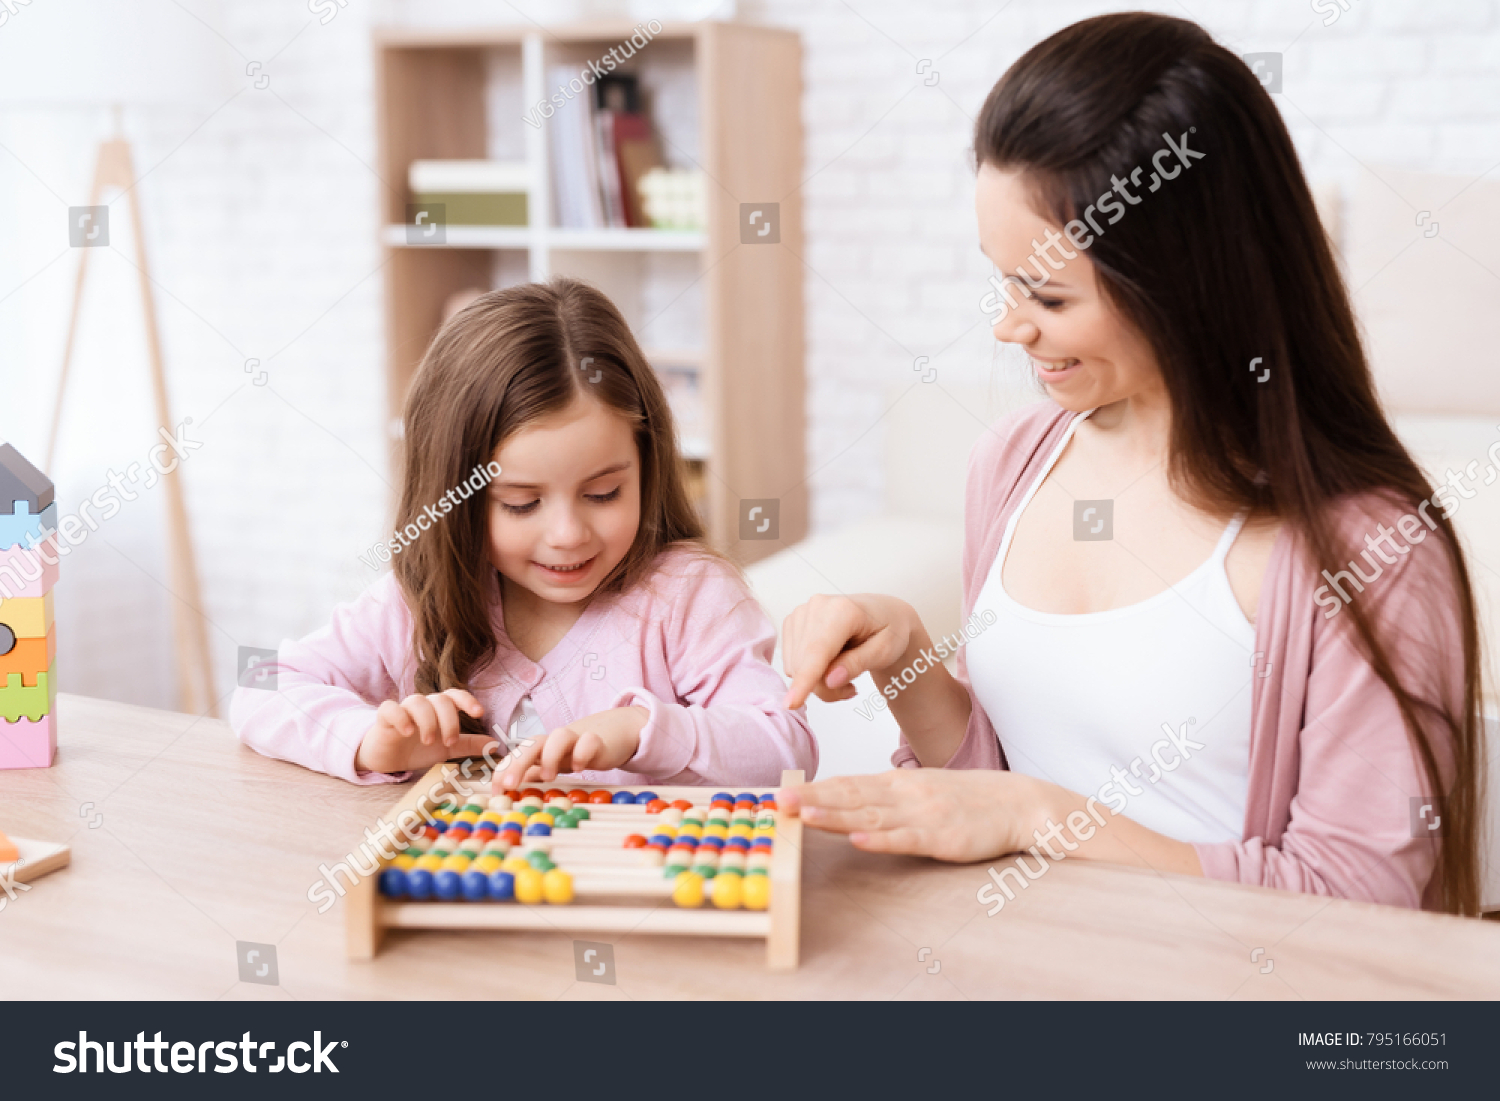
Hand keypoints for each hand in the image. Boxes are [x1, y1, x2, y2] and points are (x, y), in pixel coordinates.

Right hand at [354, 689, 495, 774]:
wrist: (389, 759)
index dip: (468, 700)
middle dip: (448, 720)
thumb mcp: (447, 749)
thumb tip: (495, 744)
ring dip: (427, 721)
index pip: (455, 695)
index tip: (479, 713)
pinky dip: (400, 717)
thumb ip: (469, 745)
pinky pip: (391, 708)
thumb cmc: (418, 749)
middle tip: (448, 741)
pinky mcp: (385, 717)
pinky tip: (407, 731)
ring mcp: (403, 709)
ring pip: (417, 701)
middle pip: (440, 699)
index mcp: (439, 709)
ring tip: (428, 740)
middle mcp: (423, 704)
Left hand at [494, 706, 649, 788]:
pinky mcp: (598, 740)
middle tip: (509, 784)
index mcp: (542, 747)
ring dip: (551, 756)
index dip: (504, 769)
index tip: (496, 790)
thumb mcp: (554, 764)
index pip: (517, 754)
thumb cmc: (579, 750)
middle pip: (532, 744)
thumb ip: (534, 774)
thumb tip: (510, 789)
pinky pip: (588, 742)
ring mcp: (576, 738)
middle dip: (517, 763)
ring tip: (549, 776)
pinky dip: (582, 753)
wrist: (613, 732)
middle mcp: (555, 741)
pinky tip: (580, 768)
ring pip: (559, 737)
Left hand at [777, 769, 1050, 862]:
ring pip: (871, 816)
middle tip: (778, 801)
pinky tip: (858, 840)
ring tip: (804, 815)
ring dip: (835, 816)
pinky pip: (906, 839)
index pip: (847, 784)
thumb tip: (844, 802)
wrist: (1015, 802)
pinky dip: (881, 840)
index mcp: (896, 783)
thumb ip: (884, 797)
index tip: (780, 792)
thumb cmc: (964, 800)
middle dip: (812, 799)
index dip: (813, 788)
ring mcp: (922, 815)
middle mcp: (903, 794)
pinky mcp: (941, 837)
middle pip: (850, 797)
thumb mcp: (919, 791)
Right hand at [780, 593, 916, 708]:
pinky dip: (808, 672)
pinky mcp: (792, 623)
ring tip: (845, 673)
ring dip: (818, 681)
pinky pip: (792, 662)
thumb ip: (858, 664)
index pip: (817, 651)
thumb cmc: (889, 630)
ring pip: (796, 667)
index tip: (791, 703)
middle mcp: (816, 607)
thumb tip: (830, 680)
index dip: (804, 679)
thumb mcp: (885, 651)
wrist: (883, 613)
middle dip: (826, 688)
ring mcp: (801, 613)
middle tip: (851, 688)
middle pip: (806, 665)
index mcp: (842, 610)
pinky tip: (830, 664)